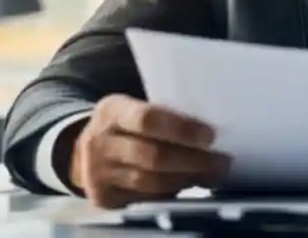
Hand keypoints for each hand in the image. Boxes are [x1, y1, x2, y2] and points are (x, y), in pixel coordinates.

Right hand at [68, 94, 230, 208]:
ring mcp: (98, 172)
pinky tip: (189, 184)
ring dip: (186, 178)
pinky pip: (144, 198)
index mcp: (111, 111)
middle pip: (152, 155)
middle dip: (193, 160)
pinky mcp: (103, 197)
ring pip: (150, 181)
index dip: (181, 129)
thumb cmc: (126, 126)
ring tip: (211, 173)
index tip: (211, 136)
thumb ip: (163, 117)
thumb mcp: (133, 109)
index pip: (147, 119)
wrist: (85, 151)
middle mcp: (100, 142)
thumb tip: (211, 134)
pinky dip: (170, 192)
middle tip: (222, 161)